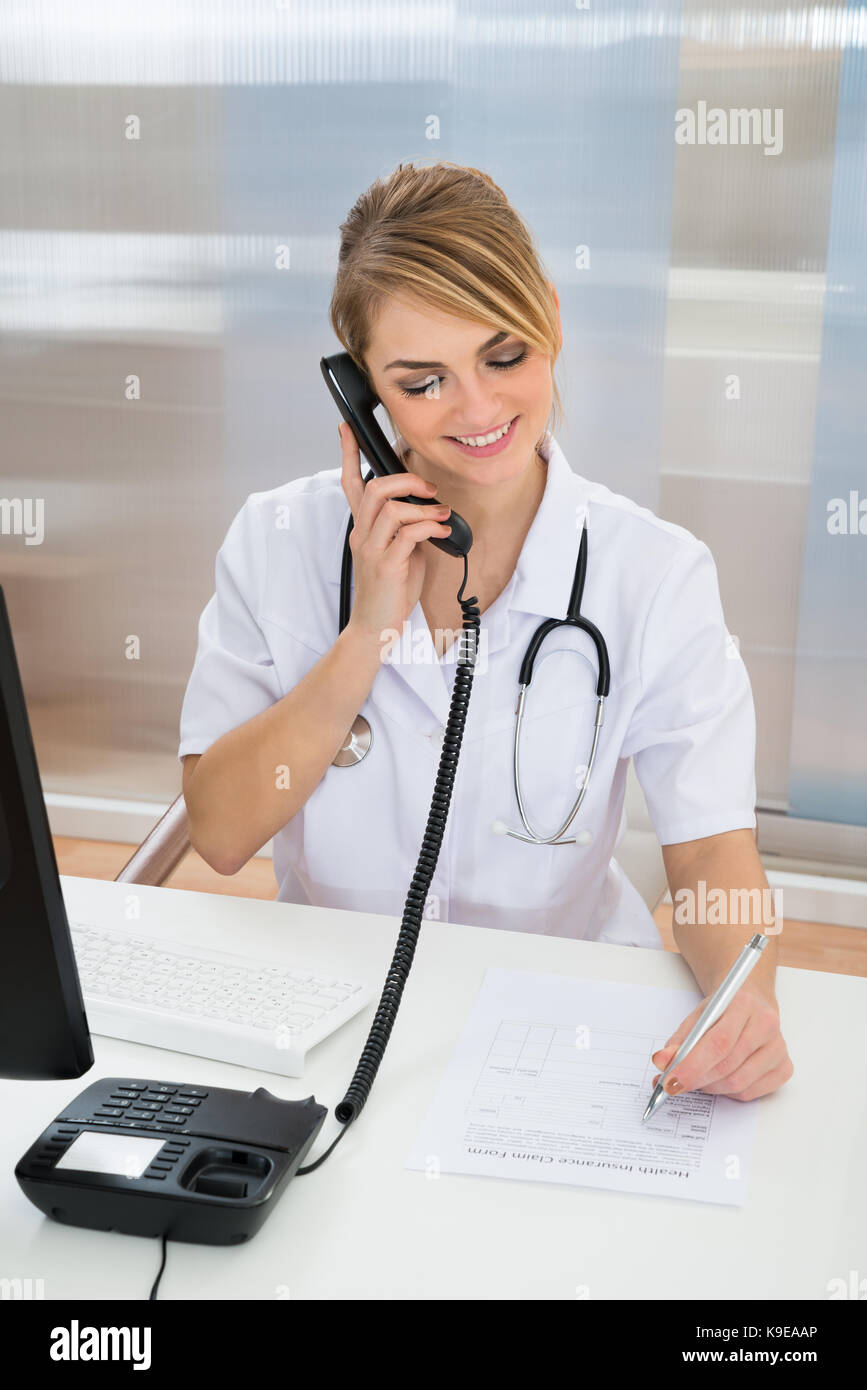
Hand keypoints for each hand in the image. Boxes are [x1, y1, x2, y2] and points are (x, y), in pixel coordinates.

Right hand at [338, 421, 451, 647]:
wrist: (375, 628)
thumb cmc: (389, 592)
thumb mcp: (399, 553)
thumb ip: (406, 530)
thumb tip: (428, 513)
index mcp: (362, 529)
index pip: (350, 484)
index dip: (348, 454)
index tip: (347, 429)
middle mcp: (362, 535)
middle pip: (374, 488)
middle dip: (405, 479)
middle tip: (428, 488)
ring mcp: (371, 550)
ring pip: (391, 508)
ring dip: (422, 506)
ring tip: (440, 515)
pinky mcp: (386, 566)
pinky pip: (407, 534)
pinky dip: (428, 528)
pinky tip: (441, 533)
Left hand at [650, 985, 793, 1101]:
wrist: (750, 1001)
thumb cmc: (723, 1009)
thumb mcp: (697, 1016)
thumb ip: (678, 1040)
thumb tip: (662, 1062)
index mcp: (744, 1004)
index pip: (718, 1042)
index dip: (692, 1065)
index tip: (671, 1081)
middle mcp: (767, 1024)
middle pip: (728, 1065)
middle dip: (697, 1080)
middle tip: (677, 1084)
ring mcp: (779, 1048)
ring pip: (739, 1083)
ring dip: (711, 1087)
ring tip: (700, 1077)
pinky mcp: (785, 1067)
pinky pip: (751, 1092)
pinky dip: (730, 1092)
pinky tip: (722, 1079)